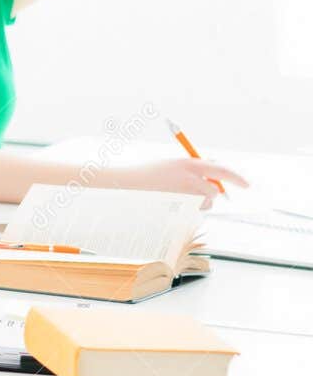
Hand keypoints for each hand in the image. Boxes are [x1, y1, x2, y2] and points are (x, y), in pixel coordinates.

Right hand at [110, 157, 248, 208]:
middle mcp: (190, 178)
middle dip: (208, 194)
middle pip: (214, 191)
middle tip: (193, 193)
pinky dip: (187, 211)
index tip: (247, 185)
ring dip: (196, 203)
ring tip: (174, 197)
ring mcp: (185, 195)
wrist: (127, 185)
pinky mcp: (181, 209)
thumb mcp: (173, 165)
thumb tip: (215, 171)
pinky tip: (171, 205)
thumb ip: (194, 168)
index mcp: (189, 163)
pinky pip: (193, 213)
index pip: (222, 170)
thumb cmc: (149, 174)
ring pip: (204, 204)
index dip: (237, 178)